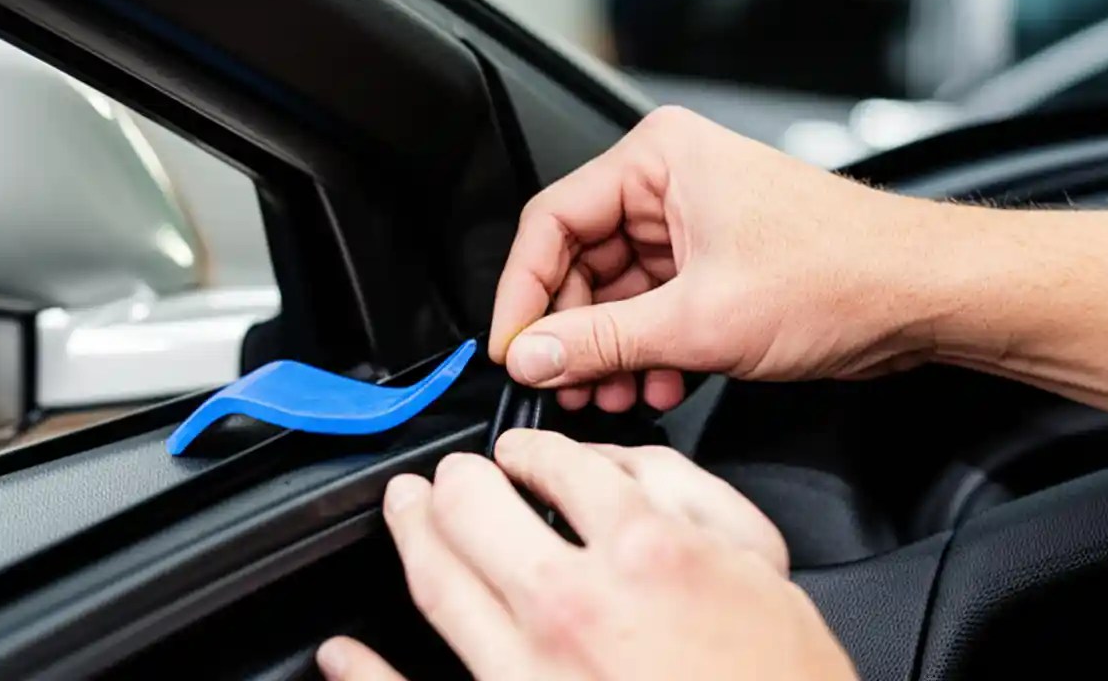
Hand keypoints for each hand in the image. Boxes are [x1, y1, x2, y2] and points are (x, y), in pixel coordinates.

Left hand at [315, 431, 857, 680]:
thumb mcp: (764, 565)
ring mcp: (530, 676)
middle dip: (458, 480)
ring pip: (440, 589)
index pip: (563, 466)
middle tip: (451, 474)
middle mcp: (574, 609)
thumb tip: (618, 470)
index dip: (536, 449)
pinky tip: (344, 654)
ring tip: (405, 510)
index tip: (525, 453)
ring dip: (413, 536)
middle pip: (479, 513)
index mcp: (644, 553)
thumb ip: (690, 496)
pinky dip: (367, 675)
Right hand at [489, 105, 950, 411]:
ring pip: (618, 295)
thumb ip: (601, 342)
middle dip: (574, 333)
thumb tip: (532, 354)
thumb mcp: (700, 319)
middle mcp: (672, 184)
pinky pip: (656, 310)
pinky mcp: (716, 267)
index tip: (512, 348)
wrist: (922, 296)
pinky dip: (649, 352)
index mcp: (659, 160)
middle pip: (582, 262)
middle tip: (563, 384)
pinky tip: (656, 386)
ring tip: (611, 396)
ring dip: (612, 352)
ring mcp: (695, 226)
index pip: (552, 221)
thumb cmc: (842, 272)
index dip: (524, 292)